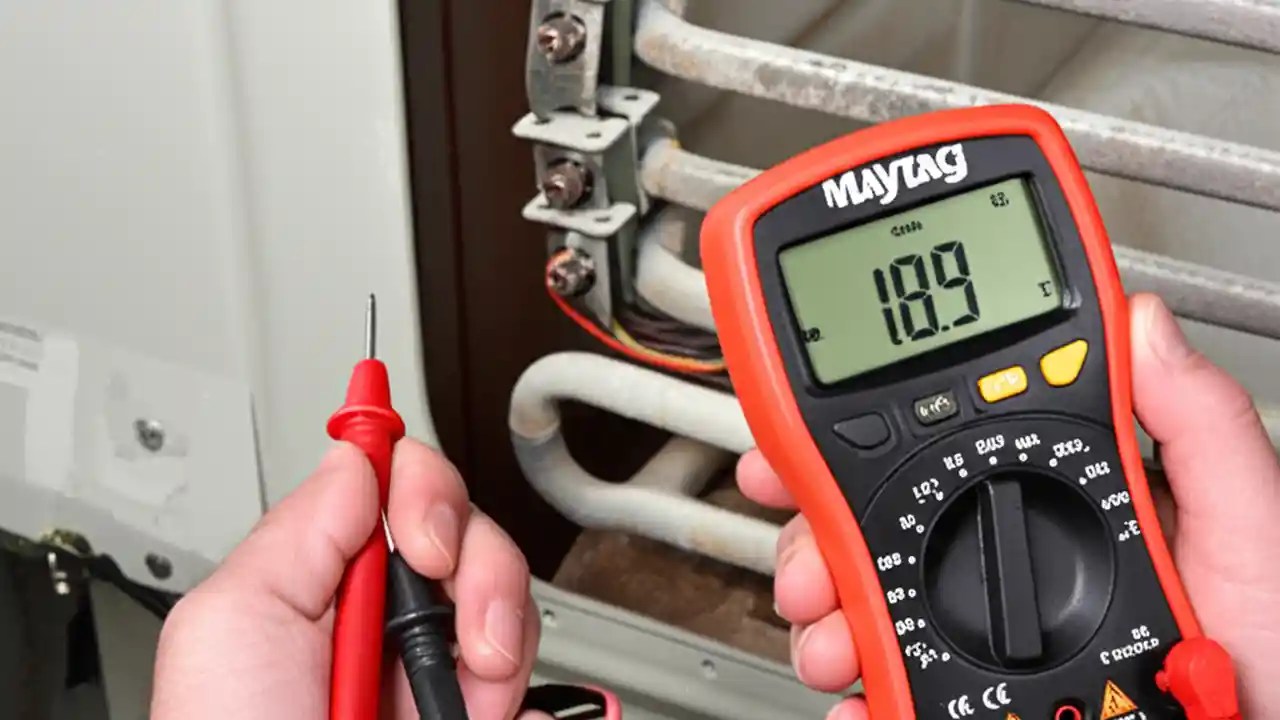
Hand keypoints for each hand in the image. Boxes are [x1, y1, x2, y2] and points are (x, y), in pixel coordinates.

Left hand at [151, 438, 547, 719]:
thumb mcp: (231, 626)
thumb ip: (300, 530)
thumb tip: (358, 457)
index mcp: (326, 591)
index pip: (398, 496)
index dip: (426, 494)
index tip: (426, 541)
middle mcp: (387, 627)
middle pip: (473, 542)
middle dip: (482, 576)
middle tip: (457, 630)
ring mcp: (437, 681)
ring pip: (515, 611)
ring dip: (505, 650)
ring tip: (468, 704)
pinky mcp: (475, 717)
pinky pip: (539, 692)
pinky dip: (538, 705)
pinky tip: (502, 716)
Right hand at [737, 294, 1279, 717]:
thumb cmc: (1269, 667)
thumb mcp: (1249, 529)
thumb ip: (1200, 426)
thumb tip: (1136, 320)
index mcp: (1060, 497)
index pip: (945, 438)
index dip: (862, 428)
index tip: (803, 440)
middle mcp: (1010, 555)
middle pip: (878, 517)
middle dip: (816, 530)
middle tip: (811, 557)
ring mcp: (982, 630)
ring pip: (862, 597)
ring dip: (822, 613)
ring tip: (834, 639)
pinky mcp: (963, 694)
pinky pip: (885, 680)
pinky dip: (852, 689)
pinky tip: (858, 694)